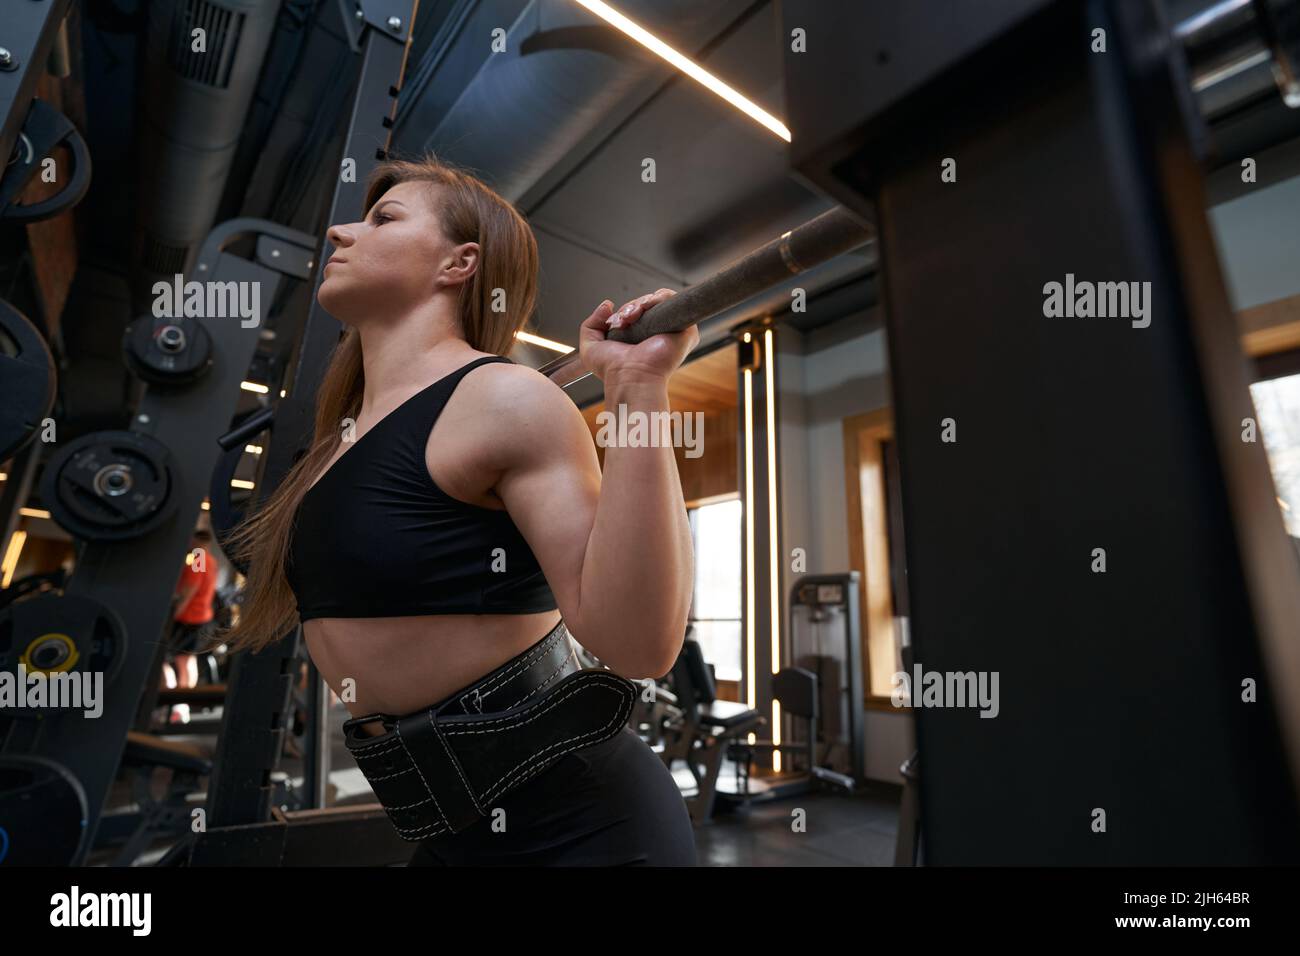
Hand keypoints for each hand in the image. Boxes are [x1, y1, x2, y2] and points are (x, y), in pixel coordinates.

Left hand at [578, 289, 698, 385]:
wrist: (629, 376)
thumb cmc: (612, 370)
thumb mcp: (590, 347)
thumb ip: (592, 323)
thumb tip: (607, 305)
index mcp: (641, 337)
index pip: (637, 310)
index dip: (625, 310)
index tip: (615, 323)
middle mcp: (658, 333)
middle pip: (647, 302)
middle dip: (631, 306)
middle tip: (623, 321)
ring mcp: (672, 330)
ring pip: (660, 298)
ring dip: (642, 302)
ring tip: (632, 317)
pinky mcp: (685, 328)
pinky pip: (674, 299)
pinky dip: (658, 298)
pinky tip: (645, 310)